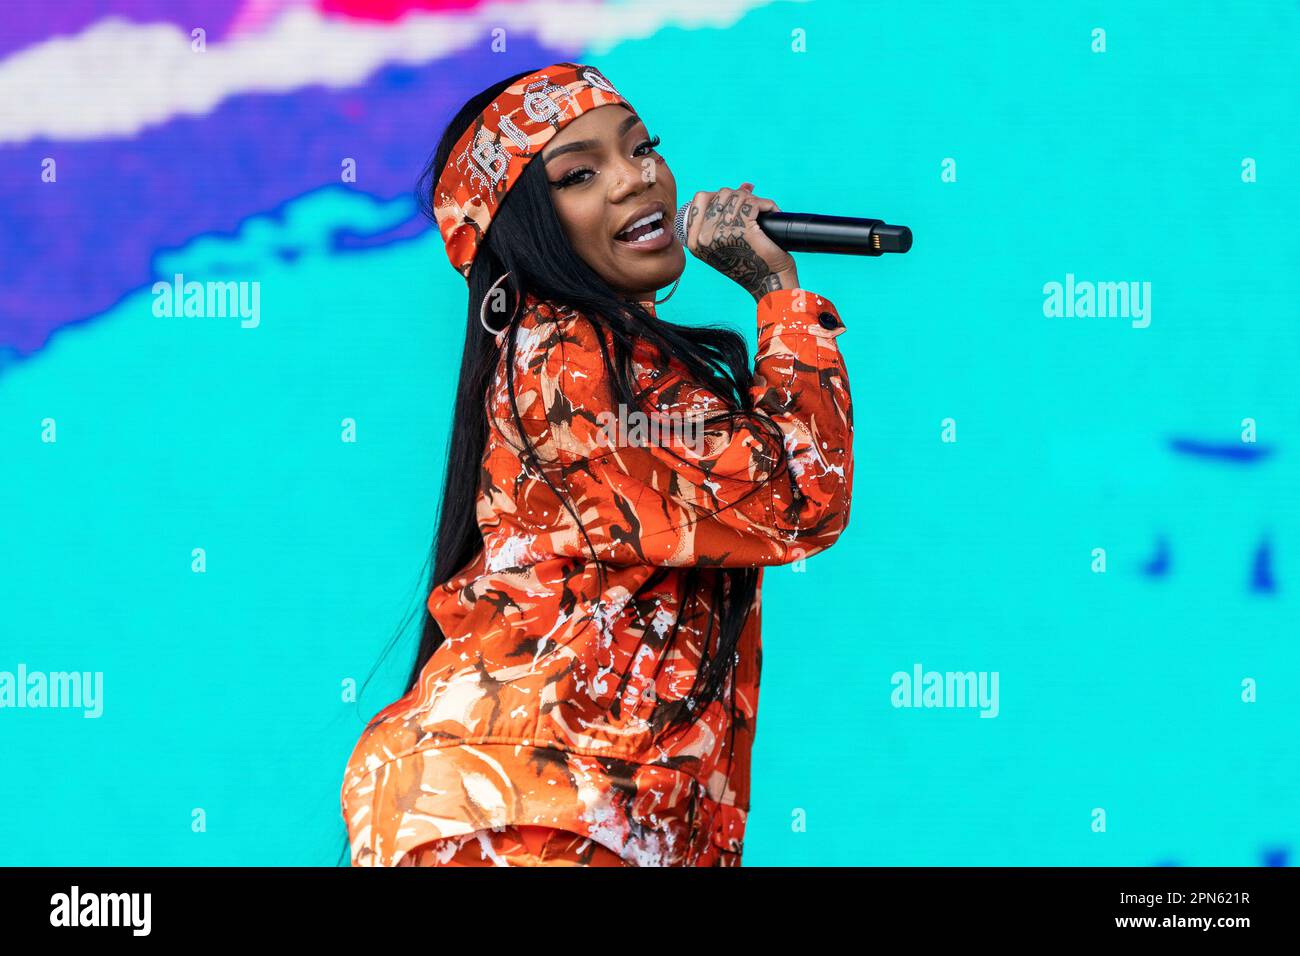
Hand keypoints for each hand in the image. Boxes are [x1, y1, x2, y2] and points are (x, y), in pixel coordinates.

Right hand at [681, 182, 798, 301]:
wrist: (768, 281)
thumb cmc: (750, 262)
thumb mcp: (730, 237)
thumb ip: (728, 212)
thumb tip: (745, 185)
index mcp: (695, 241)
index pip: (700, 198)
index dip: (720, 195)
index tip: (735, 205)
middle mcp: (704, 238)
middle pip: (721, 194)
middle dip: (740, 196)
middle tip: (753, 209)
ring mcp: (722, 234)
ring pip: (737, 196)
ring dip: (753, 200)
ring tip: (762, 212)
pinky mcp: (743, 231)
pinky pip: (753, 203)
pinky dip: (766, 204)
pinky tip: (772, 212)